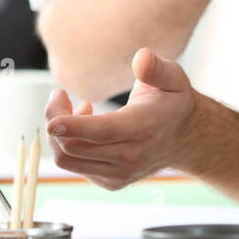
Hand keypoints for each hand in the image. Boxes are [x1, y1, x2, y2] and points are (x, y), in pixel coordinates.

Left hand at [43, 47, 197, 189]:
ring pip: (67, 159)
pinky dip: (69, 144)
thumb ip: (156, 68)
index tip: (52, 121)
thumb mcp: (173, 78)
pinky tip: (87, 124)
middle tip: (59, 94)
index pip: (101, 133)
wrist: (186, 139)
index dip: (72, 126)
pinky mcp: (110, 181)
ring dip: (58, 133)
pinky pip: (74, 165)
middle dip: (55, 119)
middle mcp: (130, 157)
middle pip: (73, 147)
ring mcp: (119, 174)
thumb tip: (141, 57)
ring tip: (76, 108)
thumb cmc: (173, 103)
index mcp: (142, 129)